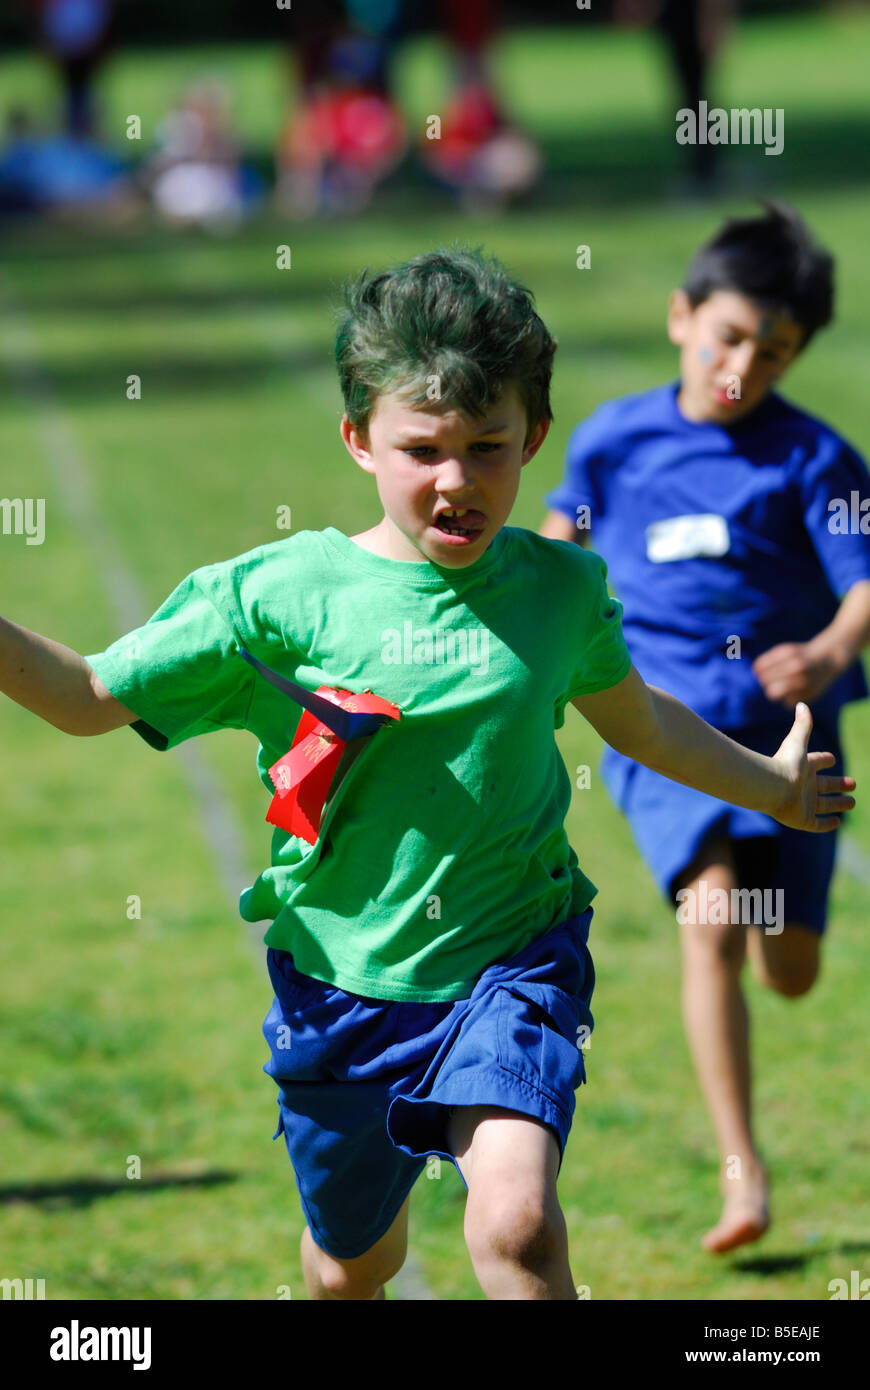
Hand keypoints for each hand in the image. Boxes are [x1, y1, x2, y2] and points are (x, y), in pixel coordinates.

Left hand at [752, 640, 843, 709]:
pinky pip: (786, 702)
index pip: (760, 668)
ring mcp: (803, 681)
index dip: (758, 671)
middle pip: (765, 682)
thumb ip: (768, 661)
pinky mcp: (808, 694)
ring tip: (779, 687)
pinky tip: (794, 691)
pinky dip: (787, 698)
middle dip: (765, 681)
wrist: (828, 660)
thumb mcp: (786, 651)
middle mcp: (796, 667)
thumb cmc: (801, 655)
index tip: (762, 671)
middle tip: (770, 680)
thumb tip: (755, 672)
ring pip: (773, 694)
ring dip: (773, 691)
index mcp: (788, 653)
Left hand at [770, 703, 855, 831]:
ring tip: (852, 802)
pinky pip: (817, 823)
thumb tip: (801, 704)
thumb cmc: (785, 764)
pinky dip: (827, 823)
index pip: (816, 763)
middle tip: (853, 783)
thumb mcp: (797, 742)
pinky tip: (838, 821)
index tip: (832, 758)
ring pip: (824, 804)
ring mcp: (804, 803)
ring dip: (838, 803)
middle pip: (825, 785)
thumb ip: (802, 725)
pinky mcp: (803, 819)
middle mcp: (804, 786)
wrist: (771, 786)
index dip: (823, 760)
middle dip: (838, 784)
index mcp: (803, 768)